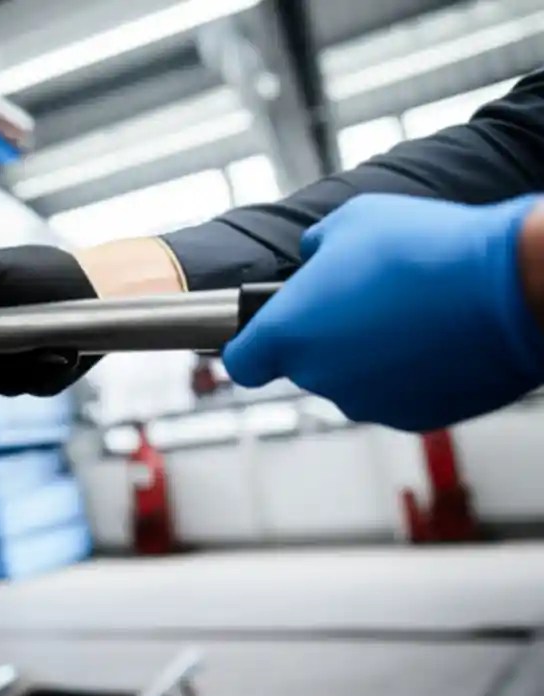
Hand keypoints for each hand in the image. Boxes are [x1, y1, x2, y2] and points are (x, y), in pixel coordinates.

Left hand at [224, 194, 543, 431]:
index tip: (264, 332)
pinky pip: (396, 393)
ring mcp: (367, 402)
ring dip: (368, 354)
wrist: (508, 289)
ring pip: (352, 380)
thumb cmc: (428, 251)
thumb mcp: (351, 220)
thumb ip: (316, 248)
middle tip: (361, 299)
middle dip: (325, 337)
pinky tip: (433, 336)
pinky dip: (407, 372)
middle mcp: (320, 376)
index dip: (252, 346)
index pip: (243, 362)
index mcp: (288, 332)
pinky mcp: (414, 417)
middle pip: (305, 365)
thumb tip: (314, 257)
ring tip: (406, 311)